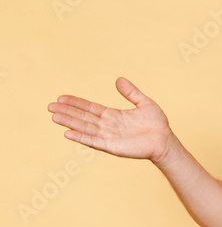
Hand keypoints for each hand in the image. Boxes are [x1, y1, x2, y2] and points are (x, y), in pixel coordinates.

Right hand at [48, 77, 172, 162]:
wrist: (166, 140)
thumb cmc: (157, 124)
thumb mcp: (144, 103)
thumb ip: (131, 92)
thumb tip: (118, 79)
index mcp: (113, 116)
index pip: (90, 108)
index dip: (76, 103)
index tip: (61, 97)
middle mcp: (108, 126)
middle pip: (83, 117)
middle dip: (67, 111)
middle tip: (50, 106)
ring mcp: (109, 137)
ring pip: (85, 128)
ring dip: (70, 123)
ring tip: (54, 116)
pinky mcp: (113, 147)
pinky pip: (94, 141)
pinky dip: (81, 137)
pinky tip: (68, 133)